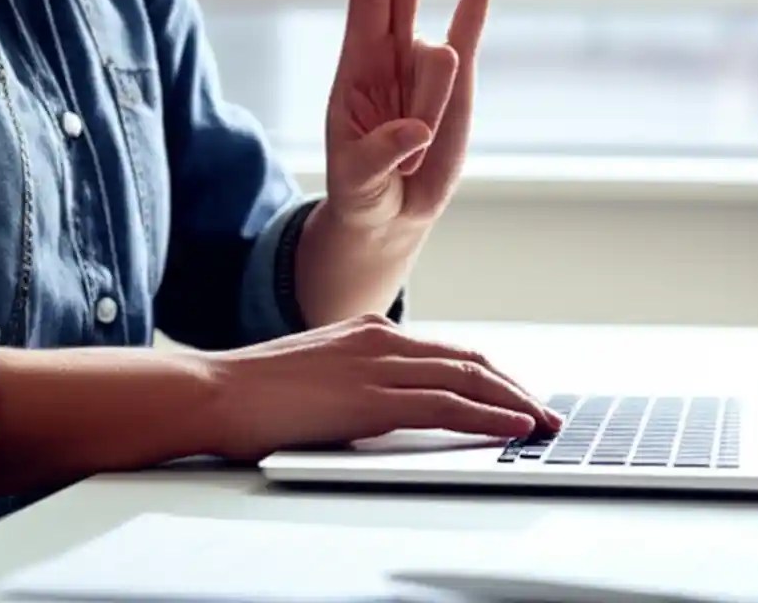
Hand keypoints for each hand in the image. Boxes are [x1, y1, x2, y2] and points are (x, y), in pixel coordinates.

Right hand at [206, 315, 561, 460]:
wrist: (212, 393)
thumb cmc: (253, 391)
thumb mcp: (318, 375)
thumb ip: (358, 382)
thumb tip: (384, 408)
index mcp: (370, 331)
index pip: (447, 352)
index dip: (490, 374)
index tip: (516, 393)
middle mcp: (382, 339)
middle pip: (470, 361)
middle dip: (514, 388)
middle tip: (545, 411)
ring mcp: (379, 365)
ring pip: (469, 380)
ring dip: (514, 403)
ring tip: (544, 423)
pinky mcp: (373, 397)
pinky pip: (448, 405)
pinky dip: (489, 416)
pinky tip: (514, 427)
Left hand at [324, 0, 489, 231]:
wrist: (391, 211)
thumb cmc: (363, 191)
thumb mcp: (358, 181)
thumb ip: (381, 155)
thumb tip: (417, 132)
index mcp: (355, 69)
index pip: (365, 3)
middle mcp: (389, 54)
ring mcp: (424, 62)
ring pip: (439, 42)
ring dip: (435, 88)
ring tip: (413, 152)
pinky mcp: (459, 80)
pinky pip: (470, 29)